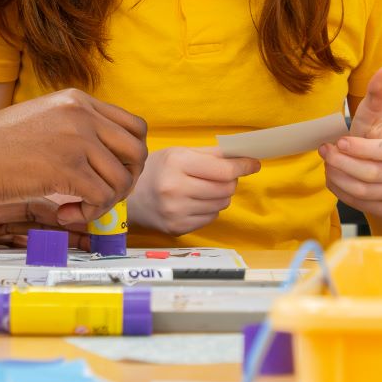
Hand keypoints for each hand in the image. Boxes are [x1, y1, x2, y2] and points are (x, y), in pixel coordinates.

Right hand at [0, 91, 148, 224]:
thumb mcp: (41, 120)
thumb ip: (73, 129)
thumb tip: (106, 160)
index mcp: (77, 100)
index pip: (133, 126)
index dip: (130, 156)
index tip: (111, 175)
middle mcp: (82, 114)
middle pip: (138, 150)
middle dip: (127, 180)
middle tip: (103, 196)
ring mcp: (76, 139)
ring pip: (123, 179)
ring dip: (105, 203)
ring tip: (77, 209)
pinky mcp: (66, 168)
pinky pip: (102, 198)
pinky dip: (89, 214)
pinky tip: (66, 214)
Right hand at [128, 147, 261, 235]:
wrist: (128, 197)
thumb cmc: (156, 170)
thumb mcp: (179, 153)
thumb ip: (211, 154)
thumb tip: (244, 155)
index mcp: (177, 164)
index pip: (224, 170)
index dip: (243, 166)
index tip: (253, 163)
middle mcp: (176, 189)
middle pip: (226, 189)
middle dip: (230, 181)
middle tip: (223, 176)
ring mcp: (176, 212)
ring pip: (221, 205)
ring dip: (221, 196)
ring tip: (205, 189)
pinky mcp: (177, 228)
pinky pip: (210, 218)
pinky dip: (210, 209)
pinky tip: (195, 202)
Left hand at [321, 66, 381, 218]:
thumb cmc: (378, 136)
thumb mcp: (376, 116)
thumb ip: (379, 94)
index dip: (361, 149)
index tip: (340, 141)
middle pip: (371, 174)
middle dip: (342, 163)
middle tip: (325, 151)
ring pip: (362, 191)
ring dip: (338, 177)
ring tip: (327, 163)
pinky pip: (359, 204)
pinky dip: (340, 191)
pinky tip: (333, 177)